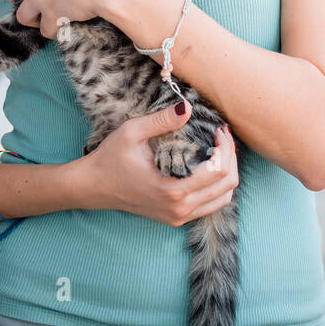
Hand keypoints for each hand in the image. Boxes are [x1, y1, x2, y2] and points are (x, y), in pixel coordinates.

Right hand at [79, 103, 238, 224]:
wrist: (93, 187)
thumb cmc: (110, 158)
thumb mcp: (132, 132)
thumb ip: (162, 120)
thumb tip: (188, 107)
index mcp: (172, 190)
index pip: (218, 171)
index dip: (225, 146)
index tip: (218, 128)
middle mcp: (179, 208)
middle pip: (227, 186)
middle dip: (230, 157)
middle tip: (222, 136)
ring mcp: (179, 216)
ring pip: (223, 198)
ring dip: (227, 173)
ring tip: (219, 149)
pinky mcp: (176, 218)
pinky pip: (210, 205)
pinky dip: (218, 186)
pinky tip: (209, 165)